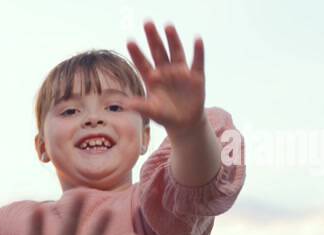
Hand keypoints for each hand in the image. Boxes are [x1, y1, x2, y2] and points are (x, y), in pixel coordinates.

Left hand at [125, 21, 205, 136]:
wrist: (184, 122)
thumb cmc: (164, 115)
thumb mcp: (151, 112)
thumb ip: (141, 106)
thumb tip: (125, 104)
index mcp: (152, 78)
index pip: (142, 63)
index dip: (136, 53)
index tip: (129, 40)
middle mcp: (165, 71)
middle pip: (158, 51)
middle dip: (152, 38)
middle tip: (147, 22)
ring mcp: (181, 72)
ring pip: (175, 52)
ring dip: (172, 39)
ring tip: (168, 26)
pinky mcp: (196, 76)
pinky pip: (197, 61)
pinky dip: (198, 51)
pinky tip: (197, 39)